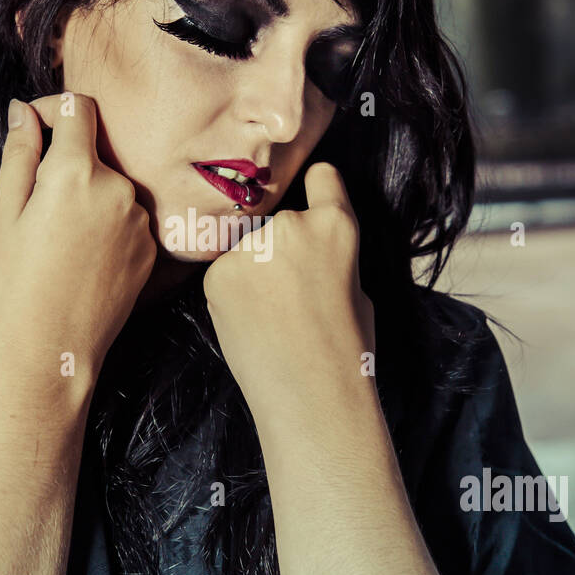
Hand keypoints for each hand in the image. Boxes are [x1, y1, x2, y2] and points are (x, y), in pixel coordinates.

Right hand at [0, 93, 156, 397]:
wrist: (50, 352)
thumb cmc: (15, 285)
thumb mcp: (5, 214)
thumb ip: (20, 153)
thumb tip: (24, 111)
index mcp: (76, 172)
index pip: (79, 107)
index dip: (53, 108)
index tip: (35, 127)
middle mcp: (119, 189)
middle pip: (95, 151)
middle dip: (66, 165)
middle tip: (35, 209)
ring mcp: (140, 220)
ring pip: (111, 187)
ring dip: (87, 197)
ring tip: (58, 244)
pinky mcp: (152, 248)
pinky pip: (126, 219)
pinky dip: (106, 226)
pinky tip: (82, 261)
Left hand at [202, 162, 374, 418]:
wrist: (311, 397)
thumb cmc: (345, 352)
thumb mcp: (356, 289)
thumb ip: (331, 255)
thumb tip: (310, 248)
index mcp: (337, 226)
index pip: (322, 177)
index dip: (316, 188)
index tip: (310, 194)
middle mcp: (291, 225)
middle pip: (280, 222)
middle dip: (281, 248)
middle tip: (292, 294)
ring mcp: (250, 248)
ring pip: (249, 249)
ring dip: (254, 271)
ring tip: (272, 316)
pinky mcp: (218, 273)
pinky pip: (225, 272)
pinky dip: (233, 292)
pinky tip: (252, 323)